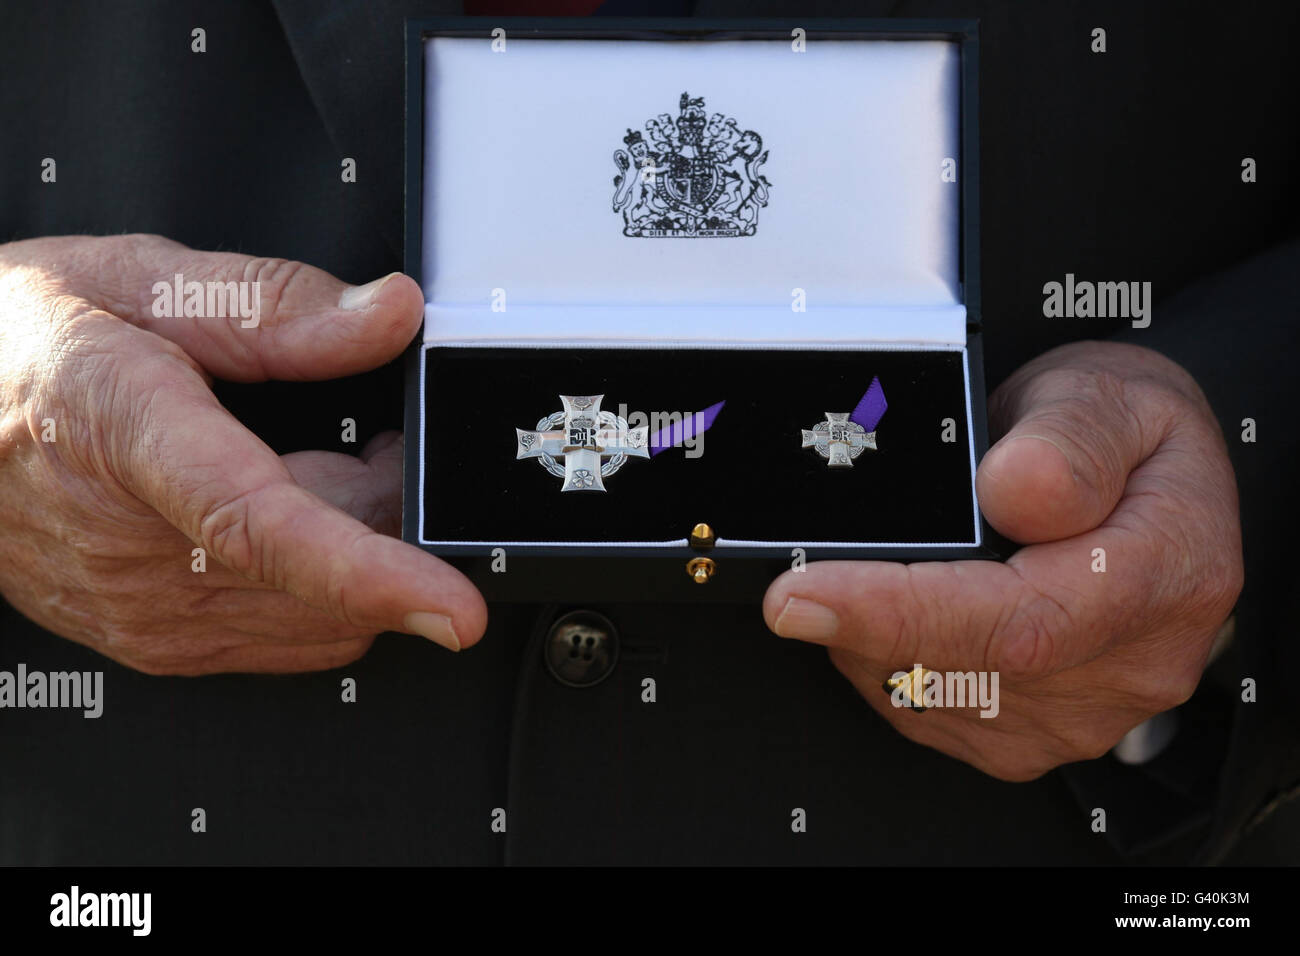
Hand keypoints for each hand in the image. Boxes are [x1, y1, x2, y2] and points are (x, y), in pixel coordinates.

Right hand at [0, 234, 485, 674]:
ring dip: (355, 546)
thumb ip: (273, 304)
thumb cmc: (10, 346)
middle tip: (364, 431)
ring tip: (314, 463)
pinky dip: (319, 583)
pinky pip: (286, 636)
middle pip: (323, 570)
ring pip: (318, 615)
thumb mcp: (134, 281)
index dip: (370, 573)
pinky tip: (288, 514)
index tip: (452, 606)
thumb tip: (387, 314)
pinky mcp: (155, 641)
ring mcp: (144, 609)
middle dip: (384, 505)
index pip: (263, 526)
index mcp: (130, 437)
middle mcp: (136, 550)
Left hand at [763, 341, 1242, 779]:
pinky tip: (890, 611)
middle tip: (808, 563)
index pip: (1019, 623)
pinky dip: (886, 663)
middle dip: (858, 620)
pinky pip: (931, 715)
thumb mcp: (1111, 396)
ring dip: (867, 642)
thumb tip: (1012, 492)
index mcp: (1163, 574)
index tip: (803, 594)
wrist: (1150, 482)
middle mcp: (1131, 663)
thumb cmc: (1129, 437)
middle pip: (962, 671)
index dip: (897, 614)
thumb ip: (1068, 440)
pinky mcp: (1036, 732)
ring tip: (872, 567)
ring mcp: (1084, 710)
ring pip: (931, 701)